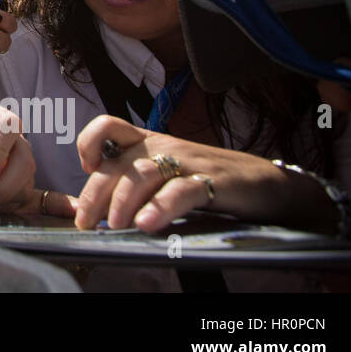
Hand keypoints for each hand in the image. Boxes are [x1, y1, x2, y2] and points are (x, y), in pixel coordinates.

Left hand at [0, 98, 41, 213]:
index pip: (8, 127)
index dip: (0, 151)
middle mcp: (10, 135)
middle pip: (23, 160)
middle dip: (3, 185)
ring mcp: (18, 156)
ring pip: (25, 181)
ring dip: (0, 195)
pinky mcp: (20, 176)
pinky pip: (22, 194)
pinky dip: (4, 202)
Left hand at [74, 115, 336, 233]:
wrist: (264, 182)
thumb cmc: (208, 181)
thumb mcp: (165, 176)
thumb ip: (134, 186)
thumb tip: (95, 210)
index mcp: (149, 143)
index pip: (109, 126)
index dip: (89, 142)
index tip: (86, 169)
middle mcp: (163, 147)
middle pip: (119, 162)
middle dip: (96, 192)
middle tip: (87, 222)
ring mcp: (187, 162)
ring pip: (144, 174)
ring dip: (123, 200)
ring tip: (115, 225)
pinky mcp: (211, 182)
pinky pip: (181, 191)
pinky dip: (161, 207)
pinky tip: (147, 224)